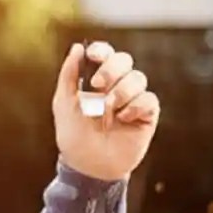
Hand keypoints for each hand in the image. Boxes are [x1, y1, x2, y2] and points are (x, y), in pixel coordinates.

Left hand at [53, 41, 159, 181]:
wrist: (88, 164)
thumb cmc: (74, 135)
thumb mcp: (64, 103)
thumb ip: (69, 75)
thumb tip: (77, 47)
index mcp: (96, 80)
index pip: (105, 54)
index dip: (102, 50)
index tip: (93, 55)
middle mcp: (116, 86)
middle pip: (124, 60)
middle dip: (111, 69)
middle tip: (98, 85)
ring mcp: (133, 99)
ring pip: (138, 78)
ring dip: (121, 92)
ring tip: (108, 110)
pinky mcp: (147, 114)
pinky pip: (148, 99)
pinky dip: (135, 107)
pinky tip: (124, 119)